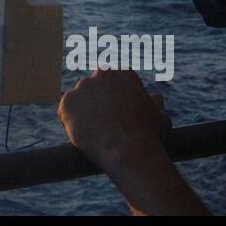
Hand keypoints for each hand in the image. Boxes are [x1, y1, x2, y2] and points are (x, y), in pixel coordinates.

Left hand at [57, 69, 171, 170]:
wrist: (128, 151)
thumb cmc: (149, 136)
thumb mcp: (160, 117)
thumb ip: (155, 105)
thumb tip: (156, 98)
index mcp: (123, 73)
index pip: (112, 81)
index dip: (112, 98)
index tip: (114, 113)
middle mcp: (101, 74)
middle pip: (94, 87)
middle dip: (96, 102)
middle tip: (101, 123)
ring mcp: (82, 87)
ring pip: (79, 99)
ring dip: (82, 112)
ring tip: (93, 131)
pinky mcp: (66, 102)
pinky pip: (65, 111)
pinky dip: (69, 121)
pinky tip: (80, 134)